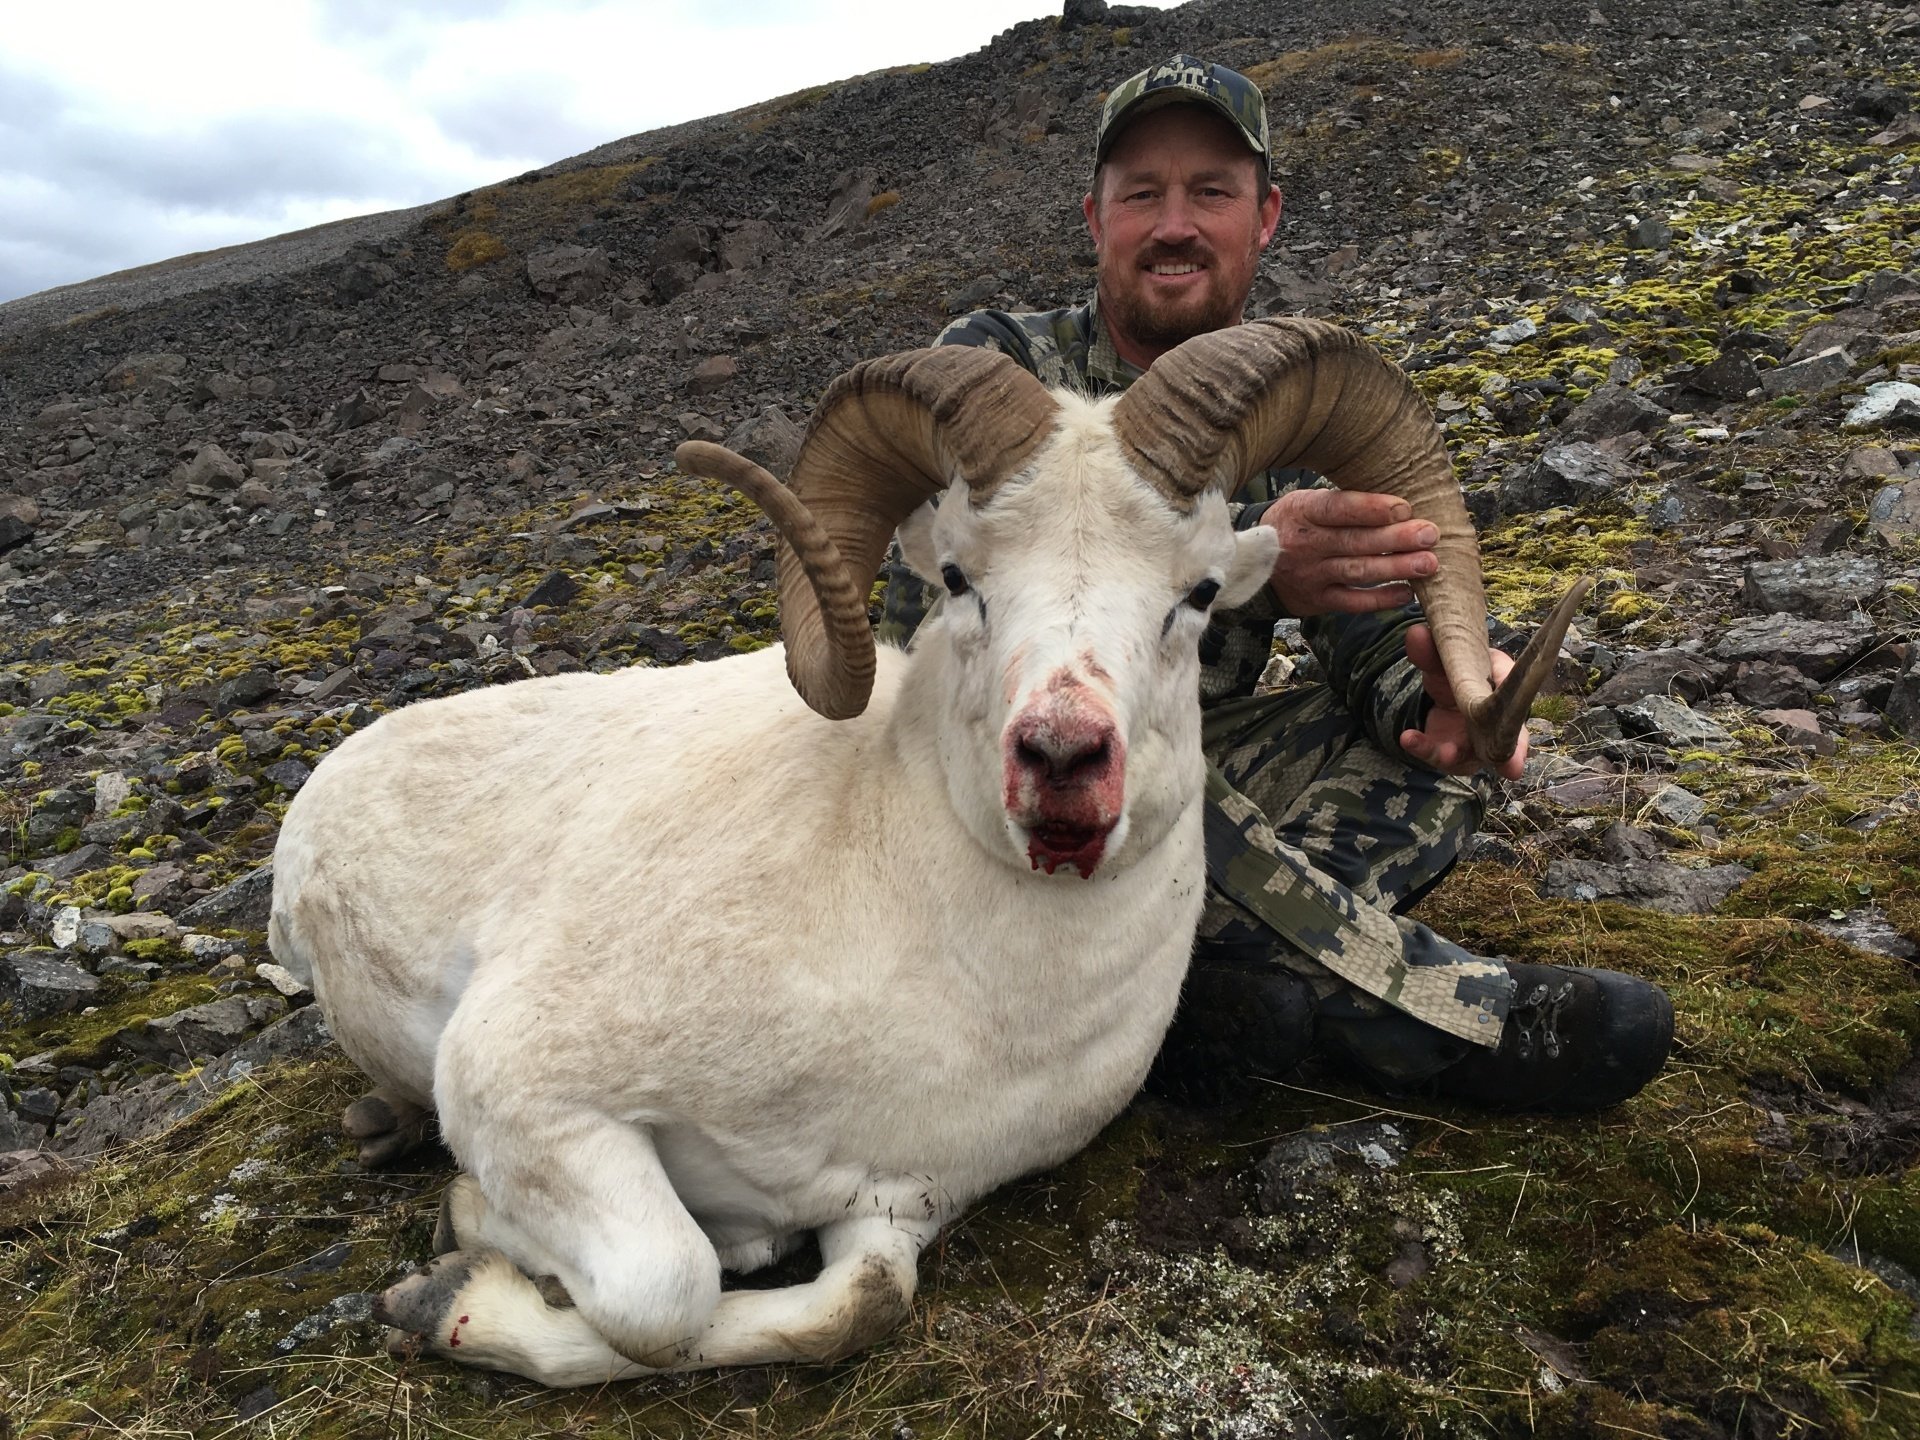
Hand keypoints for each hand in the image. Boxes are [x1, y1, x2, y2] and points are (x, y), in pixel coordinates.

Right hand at [1260, 490, 1439, 616]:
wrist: (1256, 565)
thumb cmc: (1296, 525)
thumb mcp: (1306, 503)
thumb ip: (1343, 502)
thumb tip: (1397, 500)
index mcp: (1303, 512)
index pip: (1337, 508)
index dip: (1370, 509)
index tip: (1404, 507)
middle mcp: (1306, 544)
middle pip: (1354, 541)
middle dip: (1395, 538)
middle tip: (1430, 534)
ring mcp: (1311, 575)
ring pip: (1358, 571)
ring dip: (1395, 568)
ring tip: (1428, 564)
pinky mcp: (1318, 600)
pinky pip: (1353, 602)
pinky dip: (1381, 599)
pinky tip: (1407, 592)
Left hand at [1398, 624, 1527, 780]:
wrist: (1452, 678)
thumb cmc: (1469, 668)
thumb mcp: (1456, 657)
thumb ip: (1437, 651)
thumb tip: (1416, 633)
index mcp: (1510, 703)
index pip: (1518, 725)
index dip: (1517, 748)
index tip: (1514, 767)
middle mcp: (1495, 729)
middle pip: (1499, 750)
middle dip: (1495, 761)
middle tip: (1485, 762)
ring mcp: (1471, 742)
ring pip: (1463, 756)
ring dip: (1445, 755)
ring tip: (1421, 744)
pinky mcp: (1446, 747)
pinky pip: (1434, 751)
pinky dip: (1421, 746)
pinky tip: (1408, 737)